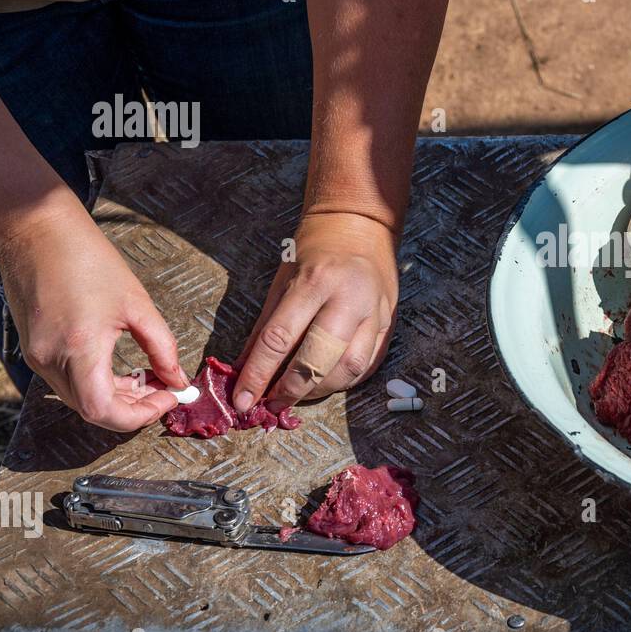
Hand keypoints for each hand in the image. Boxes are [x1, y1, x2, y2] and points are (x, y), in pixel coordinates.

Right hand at [0, 203, 187, 430]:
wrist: (36, 230)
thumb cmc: (87, 259)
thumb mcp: (137, 304)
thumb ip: (162, 347)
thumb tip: (177, 379)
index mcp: (78, 348)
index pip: (103, 411)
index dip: (139, 415)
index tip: (166, 398)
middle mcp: (49, 359)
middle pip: (91, 410)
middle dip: (131, 408)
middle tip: (162, 389)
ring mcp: (36, 356)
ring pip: (78, 399)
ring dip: (114, 397)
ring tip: (145, 377)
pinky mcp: (32, 349)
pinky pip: (66, 382)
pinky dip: (95, 383)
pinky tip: (119, 367)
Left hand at [234, 212, 397, 411]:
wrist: (360, 226)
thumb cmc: (314, 251)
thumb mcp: (281, 281)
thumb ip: (264, 328)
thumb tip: (244, 371)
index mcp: (314, 282)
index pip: (279, 338)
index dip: (258, 375)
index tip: (242, 400)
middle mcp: (348, 298)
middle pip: (318, 360)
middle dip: (292, 390)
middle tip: (272, 405)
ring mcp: (374, 312)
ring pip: (349, 368)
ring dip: (321, 390)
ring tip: (299, 395)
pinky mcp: (389, 323)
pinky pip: (368, 364)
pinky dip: (345, 381)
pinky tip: (326, 383)